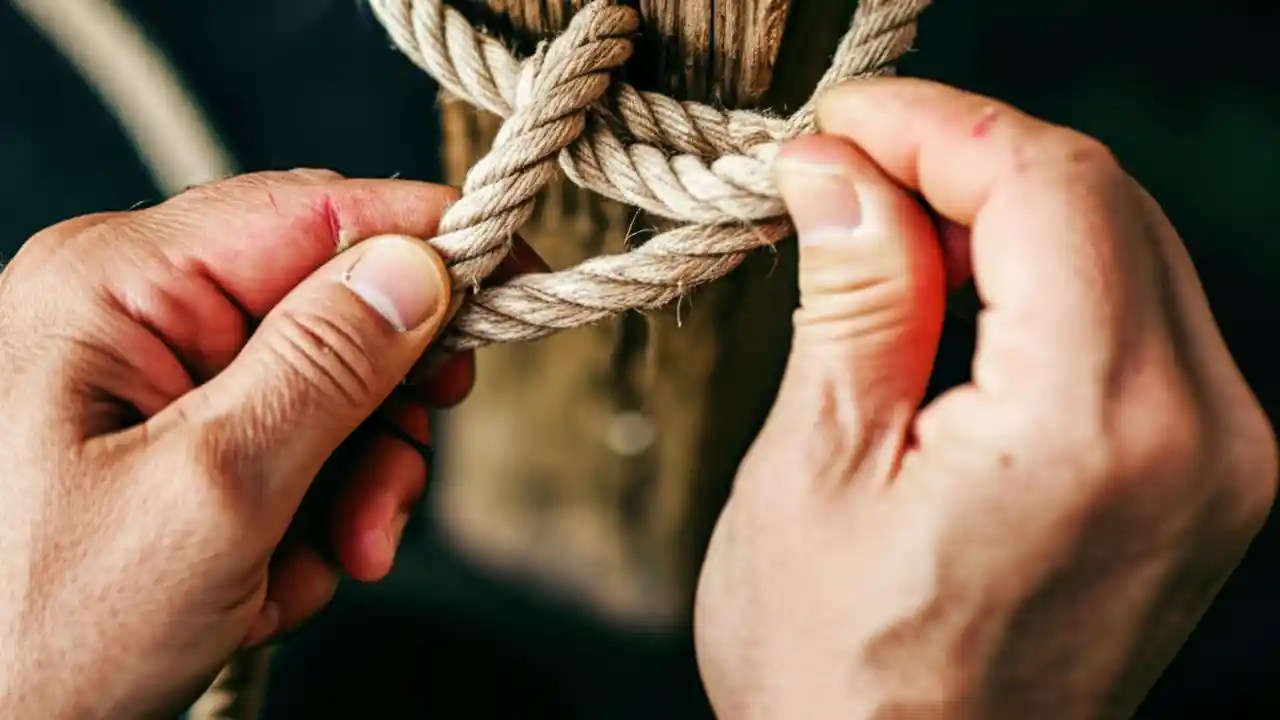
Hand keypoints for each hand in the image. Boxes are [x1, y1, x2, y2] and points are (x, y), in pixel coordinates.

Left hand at [0, 170, 537, 717]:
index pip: (320, 212)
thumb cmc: (33, 631)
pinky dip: (305, 518)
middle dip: (382, 413)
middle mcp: (133, 310)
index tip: (519, 281)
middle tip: (388, 502)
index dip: (432, 239)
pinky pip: (285, 447)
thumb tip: (421, 265)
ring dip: (350, 483)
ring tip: (317, 565)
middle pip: (332, 309)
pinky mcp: (165, 439)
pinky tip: (265, 584)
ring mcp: (148, 377)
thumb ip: (325, 366)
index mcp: (119, 283)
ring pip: (323, 389)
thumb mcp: (213, 494)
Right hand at [694, 79, 1277, 718]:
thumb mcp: (815, 474)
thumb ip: (853, 299)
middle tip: (848, 164)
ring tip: (886, 228)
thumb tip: (844, 169)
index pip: (1048, 187)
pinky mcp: (1209, 482)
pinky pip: (1143, 319)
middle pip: (1104, 199)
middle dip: (968, 154)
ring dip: (1008, 209)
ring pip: (1131, 245)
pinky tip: (960, 292)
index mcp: (1094, 429)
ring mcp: (1224, 464)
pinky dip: (1050, 275)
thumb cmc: (837, 674)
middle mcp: (1202, 438)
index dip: (935, 124)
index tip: (839, 123)